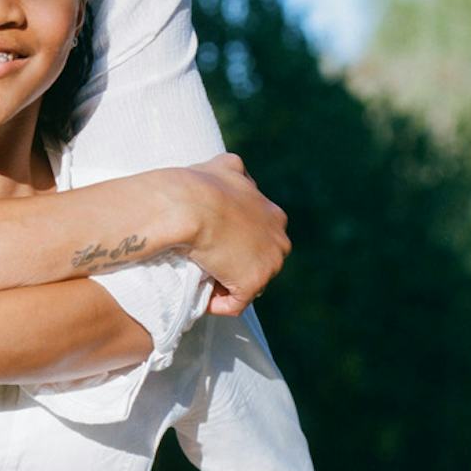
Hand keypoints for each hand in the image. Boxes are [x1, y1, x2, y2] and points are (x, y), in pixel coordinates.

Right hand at [179, 154, 289, 315]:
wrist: (191, 203)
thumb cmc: (198, 186)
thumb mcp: (223, 167)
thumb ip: (234, 171)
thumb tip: (229, 167)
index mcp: (274, 215)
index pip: (259, 238)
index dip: (235, 244)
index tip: (212, 245)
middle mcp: (279, 238)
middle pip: (258, 261)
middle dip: (235, 264)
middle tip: (205, 263)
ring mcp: (269, 262)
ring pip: (248, 281)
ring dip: (227, 282)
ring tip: (201, 279)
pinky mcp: (253, 281)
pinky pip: (235, 303)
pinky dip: (218, 303)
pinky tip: (200, 296)